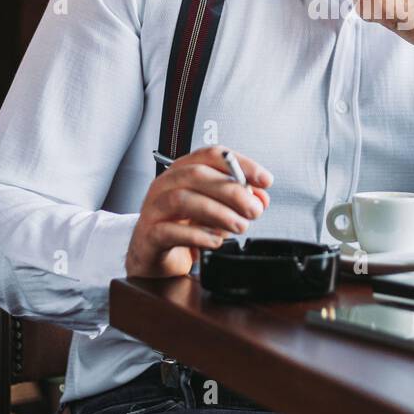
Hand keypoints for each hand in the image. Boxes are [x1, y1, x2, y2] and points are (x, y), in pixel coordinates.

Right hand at [125, 146, 271, 278]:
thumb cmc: (181, 228)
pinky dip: (197, 235)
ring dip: (218, 212)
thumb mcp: (215, 212)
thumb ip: (238, 202)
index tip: (265, 180)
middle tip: (254, 210)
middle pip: (197, 174)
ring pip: (182, 199)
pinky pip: (170, 231)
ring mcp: (153, 209)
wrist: (153, 258)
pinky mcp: (148, 235)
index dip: (241, 164)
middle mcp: (165, 185)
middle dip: (232, 191)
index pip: (212, 155)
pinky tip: (216, 240)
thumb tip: (261, 199)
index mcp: (183, 171)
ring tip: (240, 226)